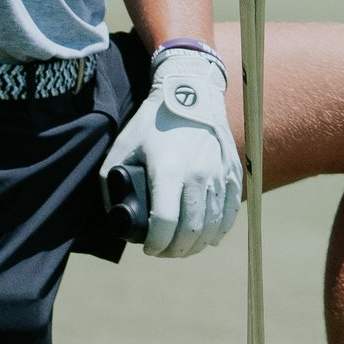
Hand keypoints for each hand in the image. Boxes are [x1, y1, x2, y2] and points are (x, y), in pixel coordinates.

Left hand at [103, 42, 241, 258]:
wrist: (191, 93)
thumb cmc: (152, 122)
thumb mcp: (122, 148)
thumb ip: (112, 184)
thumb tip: (116, 215)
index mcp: (168, 169)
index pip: (164, 222)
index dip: (155, 244)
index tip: (148, 248)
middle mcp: (197, 173)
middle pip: (191, 230)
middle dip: (174, 250)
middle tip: (162, 251)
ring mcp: (218, 173)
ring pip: (212, 225)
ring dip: (196, 244)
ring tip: (182, 247)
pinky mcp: (232, 172)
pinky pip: (230, 211)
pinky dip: (219, 230)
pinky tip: (207, 237)